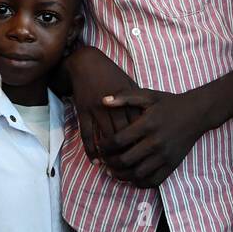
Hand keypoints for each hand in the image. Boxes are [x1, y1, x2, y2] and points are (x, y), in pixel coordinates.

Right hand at [64, 47, 140, 162]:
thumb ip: (139, 102)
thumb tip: (149, 120)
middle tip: (132, 167)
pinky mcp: (83, 110)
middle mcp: (113, 106)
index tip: (146, 155)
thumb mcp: (129, 84)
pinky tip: (96, 160)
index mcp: (127, 100)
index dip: (141, 141)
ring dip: (110, 154)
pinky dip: (90, 149)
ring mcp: (96, 109)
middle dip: (127, 151)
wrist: (86, 62)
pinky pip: (86, 133)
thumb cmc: (111, 74)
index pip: (137, 125)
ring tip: (115, 168)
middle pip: (122, 134)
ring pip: (104, 136)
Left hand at [95, 88, 208, 187]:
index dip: (105, 146)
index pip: (118, 141)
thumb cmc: (169, 103)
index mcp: (147, 125)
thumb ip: (124, 98)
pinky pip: (153, 181)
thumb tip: (103, 101)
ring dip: (122, 175)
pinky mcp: (172, 165)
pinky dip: (140, 183)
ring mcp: (164, 156)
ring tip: (113, 171)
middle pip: (125, 160)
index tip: (100, 146)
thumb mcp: (147, 96)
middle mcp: (155, 142)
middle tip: (104, 161)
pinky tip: (131, 177)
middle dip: (110, 163)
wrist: (196, 114)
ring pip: (137, 174)